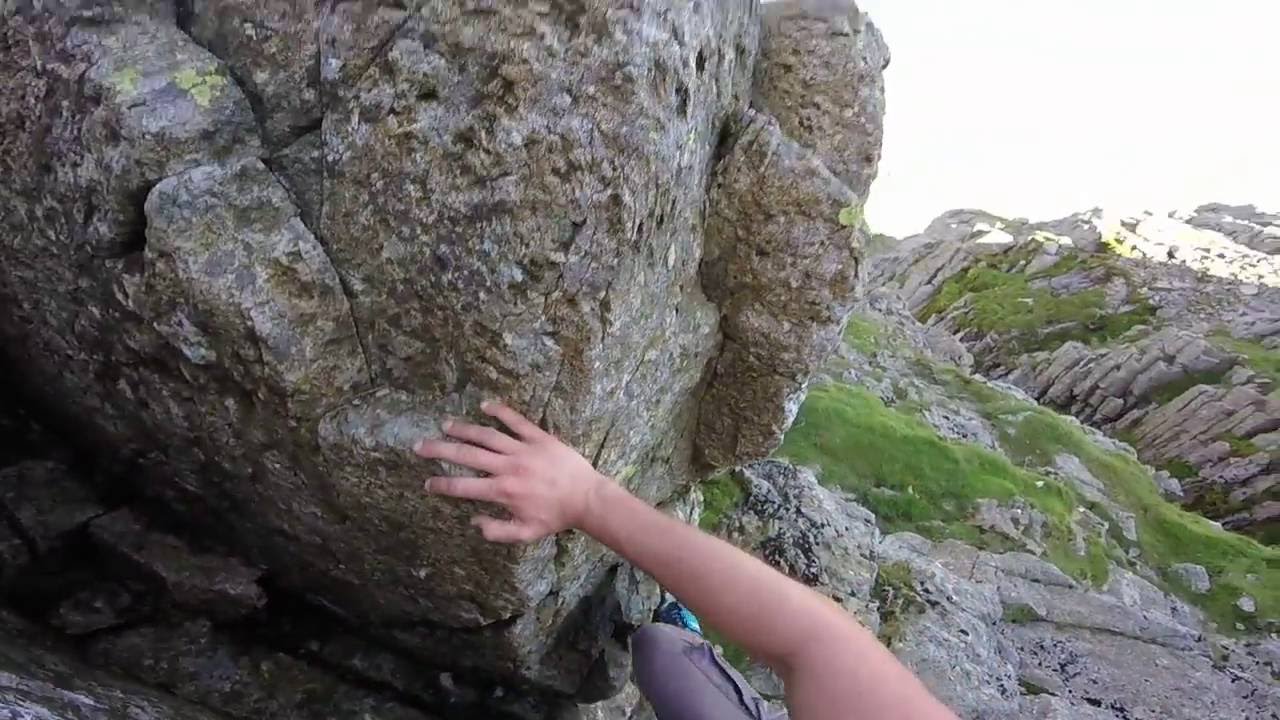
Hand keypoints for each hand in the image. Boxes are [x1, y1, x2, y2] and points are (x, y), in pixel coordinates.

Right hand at [413, 400, 608, 542]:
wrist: (587, 498)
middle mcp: (507, 467)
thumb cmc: (556, 517)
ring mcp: (522, 450)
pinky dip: (500, 411)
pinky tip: (484, 405)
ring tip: (445, 424)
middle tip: (420, 446)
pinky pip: (516, 421)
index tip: (426, 483)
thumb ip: (496, 531)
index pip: (463, 486)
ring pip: (486, 435)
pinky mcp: (538, 437)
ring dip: (463, 429)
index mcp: (502, 491)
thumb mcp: (525, 533)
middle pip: (466, 455)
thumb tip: (473, 522)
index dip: (441, 485)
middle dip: (439, 450)